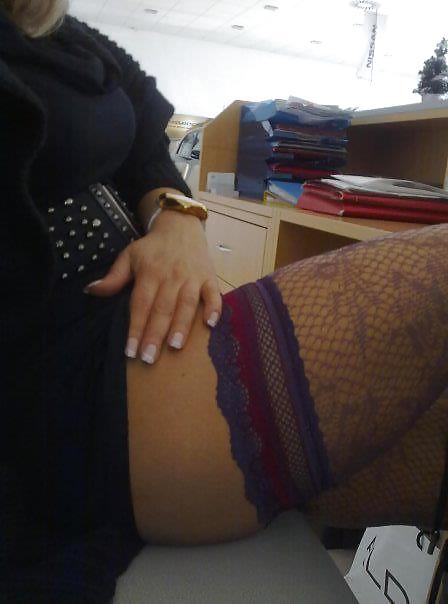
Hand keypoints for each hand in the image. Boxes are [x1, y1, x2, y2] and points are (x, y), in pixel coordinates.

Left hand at [84, 210, 221, 363]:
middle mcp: (171, 276)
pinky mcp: (209, 277)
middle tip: (149, 358)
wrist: (181, 225)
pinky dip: (214, 308)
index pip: (141, 304)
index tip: (130, 351)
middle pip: (162, 309)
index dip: (135, 328)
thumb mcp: (129, 255)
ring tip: (175, 346)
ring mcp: (192, 277)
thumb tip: (90, 291)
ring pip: (186, 304)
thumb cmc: (153, 247)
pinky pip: (213, 294)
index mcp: (149, 272)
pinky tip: (210, 324)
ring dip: (181, 325)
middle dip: (155, 334)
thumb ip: (113, 277)